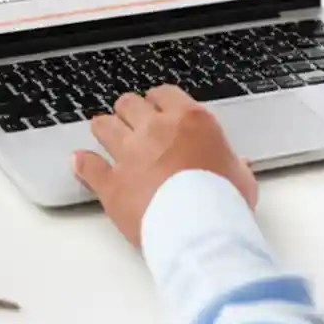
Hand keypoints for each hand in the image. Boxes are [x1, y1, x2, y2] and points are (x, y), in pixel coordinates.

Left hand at [72, 85, 257, 246]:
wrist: (200, 230)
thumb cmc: (224, 202)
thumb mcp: (241, 178)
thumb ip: (234, 165)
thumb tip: (239, 165)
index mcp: (190, 120)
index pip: (163, 93)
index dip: (158, 102)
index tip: (159, 111)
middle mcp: (156, 130)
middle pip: (129, 103)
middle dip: (129, 113)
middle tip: (133, 126)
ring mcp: (129, 154)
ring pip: (104, 125)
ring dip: (106, 130)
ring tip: (108, 138)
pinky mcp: (111, 183)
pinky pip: (87, 165)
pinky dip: (83, 164)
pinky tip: (81, 163)